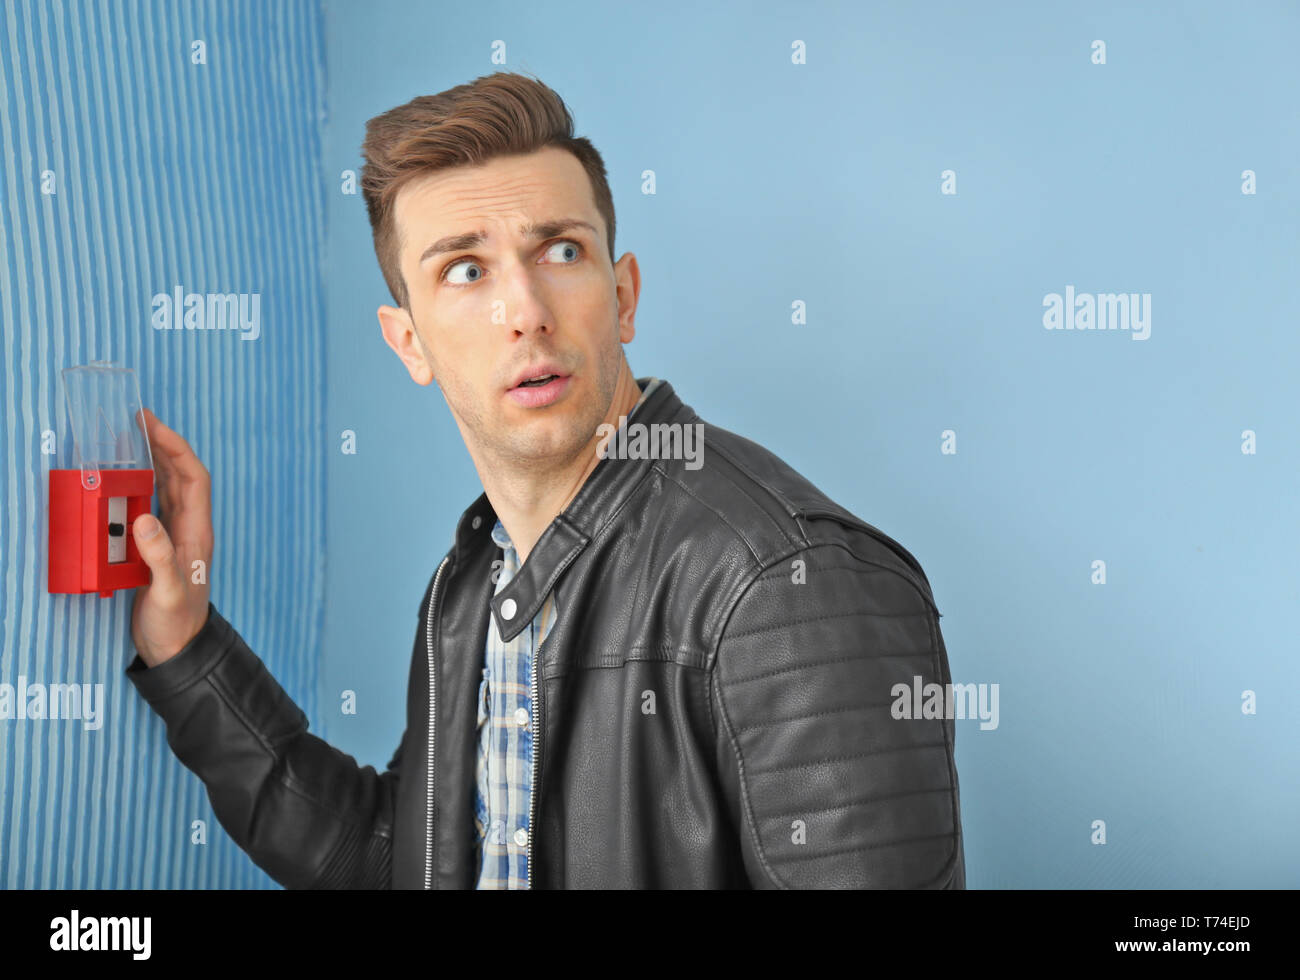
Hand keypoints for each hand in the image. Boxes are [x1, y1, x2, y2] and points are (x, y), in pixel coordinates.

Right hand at [129, 407, 213, 667]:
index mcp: (197, 533)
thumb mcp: (168, 591)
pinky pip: (150, 508)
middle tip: (139, 420)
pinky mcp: (157, 548)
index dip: (176, 448)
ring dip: (152, 462)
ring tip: (131, 440)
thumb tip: (143, 519)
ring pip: (166, 489)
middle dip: (163, 445)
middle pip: (181, 476)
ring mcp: (174, 538)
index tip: (153, 425)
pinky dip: (138, 488)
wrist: (177, 651)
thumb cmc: (179, 624)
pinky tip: (122, 482)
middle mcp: (189, 530)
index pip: (194, 479)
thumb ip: (158, 558)